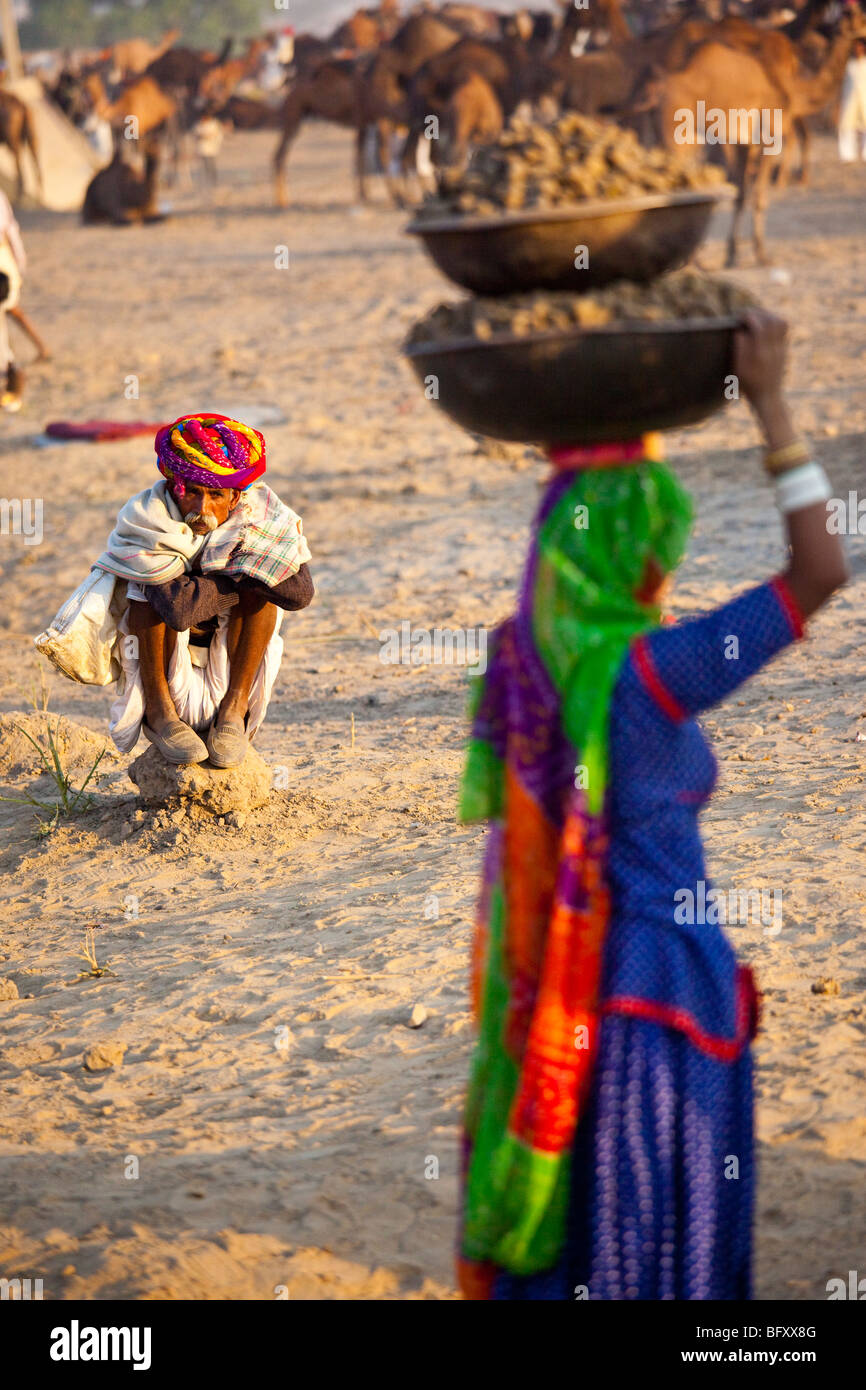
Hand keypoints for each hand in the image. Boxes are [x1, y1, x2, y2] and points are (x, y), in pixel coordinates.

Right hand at [733, 309, 796, 450]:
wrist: (768, 397)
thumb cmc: (750, 385)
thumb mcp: (739, 369)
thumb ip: (739, 348)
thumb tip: (739, 331)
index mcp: (761, 353)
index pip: (759, 325)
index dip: (749, 316)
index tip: (739, 316)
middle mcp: (774, 348)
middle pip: (772, 320)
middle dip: (759, 312)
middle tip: (747, 313)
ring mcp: (782, 348)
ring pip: (781, 322)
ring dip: (768, 316)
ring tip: (756, 317)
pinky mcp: (784, 350)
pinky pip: (783, 329)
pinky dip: (773, 322)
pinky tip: (763, 326)